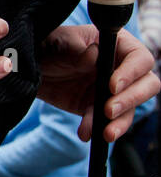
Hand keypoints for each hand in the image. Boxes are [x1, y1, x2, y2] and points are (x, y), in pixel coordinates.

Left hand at [37, 25, 159, 141]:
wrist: (29, 68)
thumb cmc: (48, 46)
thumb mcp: (59, 43)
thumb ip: (78, 49)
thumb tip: (95, 55)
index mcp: (119, 45)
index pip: (140, 59)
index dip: (131, 73)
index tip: (111, 86)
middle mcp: (121, 68)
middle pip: (146, 85)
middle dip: (131, 100)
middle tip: (109, 110)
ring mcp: (112, 90)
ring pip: (130, 109)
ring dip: (120, 122)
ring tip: (105, 133)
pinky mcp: (98, 108)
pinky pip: (107, 122)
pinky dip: (97, 129)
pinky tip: (85, 133)